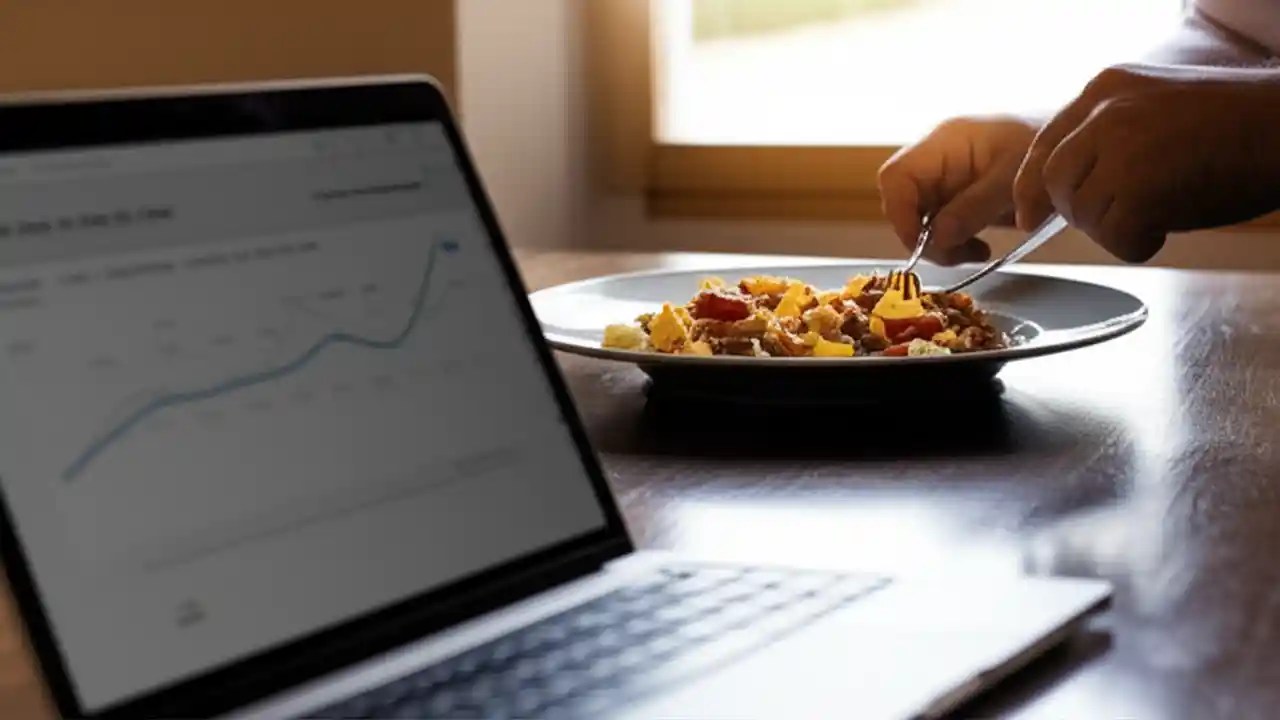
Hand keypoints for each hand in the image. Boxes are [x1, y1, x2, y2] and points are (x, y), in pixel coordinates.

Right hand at [878, 115, 1039, 264]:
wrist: (1082, 142)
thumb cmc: (1049, 147)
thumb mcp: (1013, 180)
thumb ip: (973, 208)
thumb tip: (936, 239)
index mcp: (945, 142)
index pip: (896, 177)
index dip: (899, 214)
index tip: (923, 245)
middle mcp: (938, 157)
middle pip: (904, 201)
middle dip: (924, 236)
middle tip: (959, 255)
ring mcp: (948, 175)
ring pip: (920, 217)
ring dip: (941, 243)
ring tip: (976, 252)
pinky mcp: (962, 193)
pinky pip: (941, 222)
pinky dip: (954, 241)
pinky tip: (979, 247)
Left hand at [1014, 63, 1279, 261]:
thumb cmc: (1233, 125)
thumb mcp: (1153, 110)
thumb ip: (1107, 137)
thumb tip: (1072, 187)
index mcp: (1105, 89)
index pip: (1045, 145)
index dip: (1030, 187)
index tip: (1027, 216)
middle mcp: (1105, 113)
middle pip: (1056, 183)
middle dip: (1079, 212)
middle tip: (1121, 217)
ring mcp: (1121, 149)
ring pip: (1084, 214)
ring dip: (1115, 229)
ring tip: (1159, 214)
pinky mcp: (1140, 187)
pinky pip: (1115, 237)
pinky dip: (1136, 245)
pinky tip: (1164, 230)